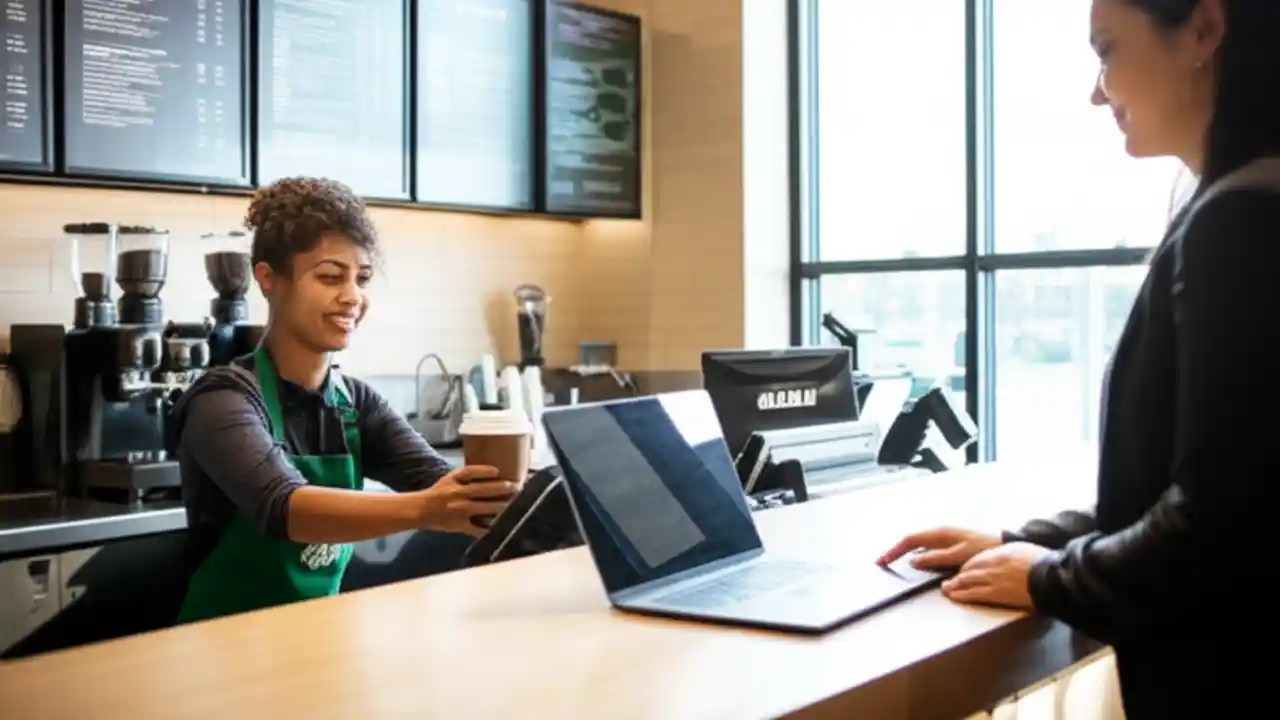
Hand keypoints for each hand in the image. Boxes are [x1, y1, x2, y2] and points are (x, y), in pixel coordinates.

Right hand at [417, 466, 517, 537]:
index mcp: (453, 481)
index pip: (470, 472)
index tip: (498, 470)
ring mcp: (459, 510)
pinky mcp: (460, 524)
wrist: (420, 510)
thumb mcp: (449, 478)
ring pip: (484, 508)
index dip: (484, 470)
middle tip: (516, 487)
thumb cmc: (438, 492)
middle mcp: (457, 494)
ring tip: (514, 505)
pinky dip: (490, 528)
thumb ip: (466, 475)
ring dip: (501, 507)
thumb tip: (491, 470)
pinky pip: (478, 528)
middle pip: (482, 490)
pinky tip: (502, 527)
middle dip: (501, 488)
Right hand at [878, 526, 1001, 569]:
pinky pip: (927, 547)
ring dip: (905, 552)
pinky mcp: (950, 542)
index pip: (909, 540)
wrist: (1005, 544)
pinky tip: (916, 562)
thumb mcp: (958, 556)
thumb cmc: (983, 548)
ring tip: (894, 563)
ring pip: (919, 544)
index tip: (882, 561)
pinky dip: (917, 554)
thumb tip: (913, 561)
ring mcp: (945, 536)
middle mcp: (939, 532)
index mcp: (939, 533)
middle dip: (895, 551)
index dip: (894, 550)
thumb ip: (935, 558)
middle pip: (911, 541)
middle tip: (883, 563)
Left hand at [940, 542, 1050, 609]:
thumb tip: (1005, 554)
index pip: (976, 559)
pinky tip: (954, 597)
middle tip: (949, 581)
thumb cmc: (1040, 561)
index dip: (968, 566)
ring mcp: (991, 579)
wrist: (1048, 576)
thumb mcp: (1021, 549)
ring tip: (946, 589)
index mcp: (997, 552)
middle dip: (957, 576)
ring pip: (966, 581)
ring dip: (954, 586)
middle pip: (968, 570)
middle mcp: (990, 564)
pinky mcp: (996, 594)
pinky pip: (974, 594)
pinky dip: (962, 595)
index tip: (964, 570)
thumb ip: (1008, 552)